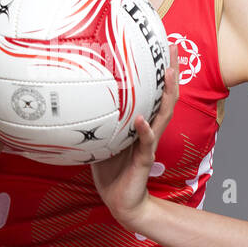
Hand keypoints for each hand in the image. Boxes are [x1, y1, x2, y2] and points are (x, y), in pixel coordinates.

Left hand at [91, 41, 179, 229]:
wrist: (121, 202)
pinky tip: (141, 120)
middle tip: (173, 48)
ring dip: (167, 94)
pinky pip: (146, 142)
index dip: (160, 70)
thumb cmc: (111, 171)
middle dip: (172, 72)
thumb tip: (74, 98)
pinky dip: (144, 131)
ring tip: (169, 74)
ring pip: (163, 115)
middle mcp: (150, 129)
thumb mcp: (101, 139)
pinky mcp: (144, 159)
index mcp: (141, 123)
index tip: (162, 45)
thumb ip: (96, 120)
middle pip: (167, 96)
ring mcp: (149, 143)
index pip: (154, 92)